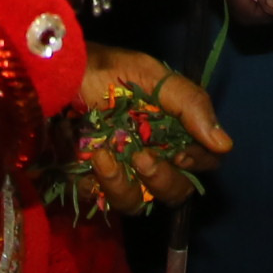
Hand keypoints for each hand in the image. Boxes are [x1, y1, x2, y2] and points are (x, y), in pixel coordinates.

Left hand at [70, 45, 232, 217]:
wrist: (48, 76)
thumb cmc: (99, 70)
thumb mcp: (148, 74)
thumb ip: (189, 104)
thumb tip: (225, 145)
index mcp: (170, 127)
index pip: (203, 157)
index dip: (198, 160)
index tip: (182, 151)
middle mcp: (151, 152)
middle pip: (178, 188)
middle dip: (164, 179)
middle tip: (144, 158)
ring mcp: (121, 173)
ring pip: (143, 202)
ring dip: (129, 185)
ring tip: (108, 156)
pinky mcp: (92, 186)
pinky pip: (107, 202)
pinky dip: (104, 184)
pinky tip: (93, 159)